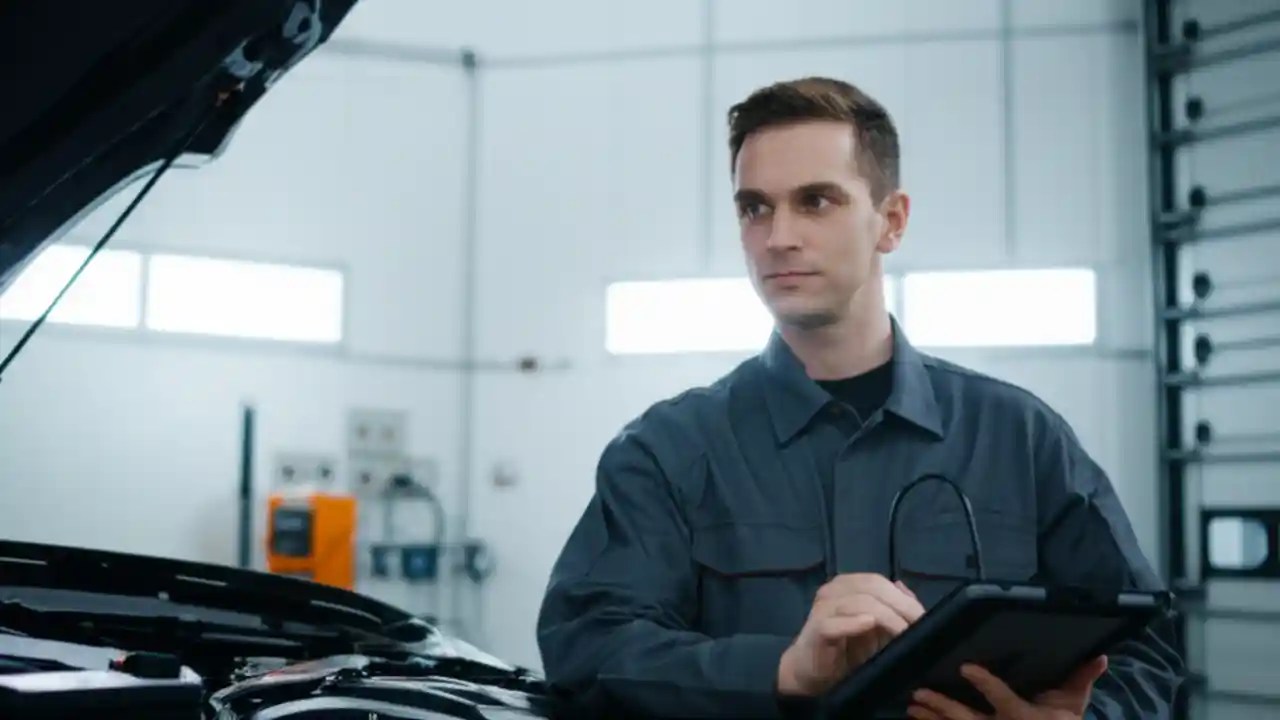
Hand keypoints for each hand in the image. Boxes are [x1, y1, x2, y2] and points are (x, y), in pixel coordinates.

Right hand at [777, 574, 924, 696]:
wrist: (813, 674)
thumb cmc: (846, 650)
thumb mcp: (875, 630)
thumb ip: (890, 609)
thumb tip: (905, 589)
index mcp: (847, 586)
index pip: (878, 582)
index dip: (903, 598)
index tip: (925, 618)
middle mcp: (833, 591)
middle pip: (871, 588)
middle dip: (899, 606)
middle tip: (918, 626)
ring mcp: (822, 609)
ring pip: (857, 603)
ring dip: (886, 617)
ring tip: (903, 632)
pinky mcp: (815, 630)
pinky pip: (833, 623)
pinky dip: (852, 623)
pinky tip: (868, 624)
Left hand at [908, 655, 1108, 719]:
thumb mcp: (1075, 704)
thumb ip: (1082, 678)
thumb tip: (1100, 656)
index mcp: (1025, 716)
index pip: (1003, 699)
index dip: (985, 684)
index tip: (966, 667)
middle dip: (945, 707)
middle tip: (920, 695)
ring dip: (934, 717)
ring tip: (912, 706)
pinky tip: (917, 718)